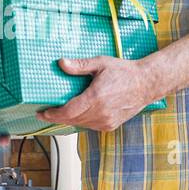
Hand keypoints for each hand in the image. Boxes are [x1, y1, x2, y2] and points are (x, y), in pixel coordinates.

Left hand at [36, 57, 158, 131]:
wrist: (146, 84)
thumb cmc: (125, 72)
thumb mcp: (101, 63)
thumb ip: (80, 65)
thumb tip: (61, 63)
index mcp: (96, 97)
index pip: (68, 112)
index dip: (53, 115)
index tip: (42, 113)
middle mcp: (101, 112)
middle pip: (72, 120)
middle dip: (57, 117)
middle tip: (46, 113)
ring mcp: (106, 121)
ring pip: (80, 124)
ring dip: (69, 119)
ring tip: (59, 112)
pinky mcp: (111, 125)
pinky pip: (90, 126)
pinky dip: (82, 120)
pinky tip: (78, 113)